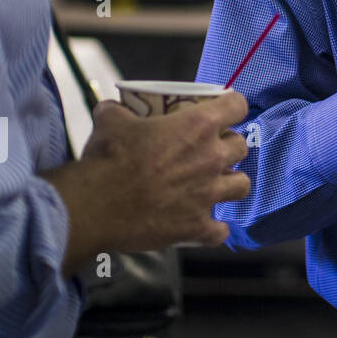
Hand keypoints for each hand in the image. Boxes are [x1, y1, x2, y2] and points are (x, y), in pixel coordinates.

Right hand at [45, 92, 251, 268]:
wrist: (95, 207)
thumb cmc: (107, 159)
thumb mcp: (111, 121)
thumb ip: (118, 110)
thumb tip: (111, 107)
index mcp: (199, 126)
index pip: (237, 106)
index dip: (232, 106)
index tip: (225, 110)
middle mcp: (212, 158)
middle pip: (241, 146)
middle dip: (228, 146)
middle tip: (209, 151)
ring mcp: (209, 194)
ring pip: (242, 185)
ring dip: (230, 184)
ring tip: (213, 186)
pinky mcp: (198, 227)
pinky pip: (221, 231)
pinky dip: (213, 229)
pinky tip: (202, 226)